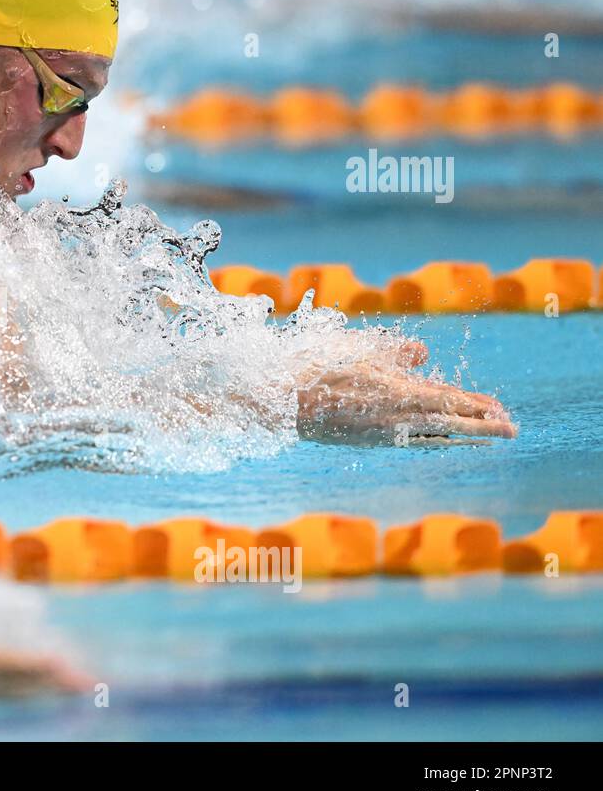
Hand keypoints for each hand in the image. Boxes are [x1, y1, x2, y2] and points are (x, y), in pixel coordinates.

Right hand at [297, 341, 515, 443]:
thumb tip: (424, 355)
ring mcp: (382, 433)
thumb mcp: (359, 348)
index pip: (449, 401)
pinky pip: (412, 441)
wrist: (280, 401)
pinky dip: (434, 440)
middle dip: (481, 425)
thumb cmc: (317, 367)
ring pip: (433, 435)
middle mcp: (396, 418)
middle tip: (510, 429)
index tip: (500, 409)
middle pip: (449, 422)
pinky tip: (441, 441)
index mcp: (398, 393)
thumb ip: (395, 352)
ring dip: (462, 436)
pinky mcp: (369, 440)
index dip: (476, 405)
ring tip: (485, 439)